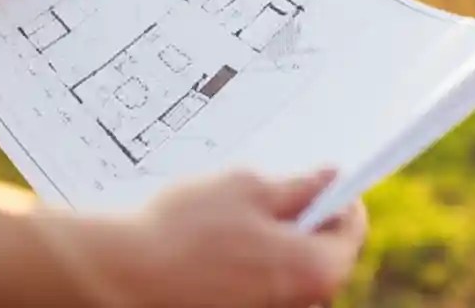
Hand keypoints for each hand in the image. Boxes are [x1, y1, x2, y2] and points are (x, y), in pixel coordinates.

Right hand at [49, 169, 367, 307]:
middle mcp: (301, 304)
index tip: (319, 180)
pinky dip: (249, 266)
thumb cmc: (184, 231)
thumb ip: (298, 187)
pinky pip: (261, 287)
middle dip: (302, 221)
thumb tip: (328, 179)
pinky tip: (216, 248)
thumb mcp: (247, 188)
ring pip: (287, 271)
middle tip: (266, 194)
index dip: (337, 196)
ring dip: (272, 244)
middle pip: (321, 254)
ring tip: (232, 221)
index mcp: (316, 269)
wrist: (123, 277)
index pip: (351, 227)